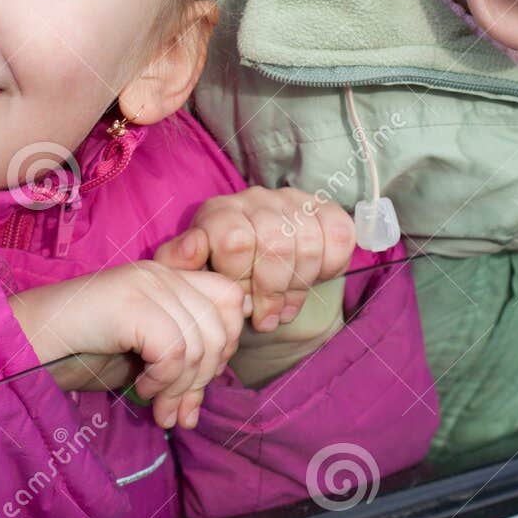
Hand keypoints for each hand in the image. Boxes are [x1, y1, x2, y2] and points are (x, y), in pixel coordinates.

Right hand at [8, 257, 243, 428]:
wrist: (24, 342)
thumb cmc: (77, 351)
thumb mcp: (139, 354)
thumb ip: (176, 360)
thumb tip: (205, 398)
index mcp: (168, 277)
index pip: (230, 298)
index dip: (226, 343)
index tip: (196, 382)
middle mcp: (161, 274)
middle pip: (222, 324)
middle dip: (206, 377)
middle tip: (178, 410)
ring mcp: (146, 284)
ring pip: (200, 342)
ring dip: (181, 386)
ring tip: (157, 405)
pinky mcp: (129, 303)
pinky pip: (174, 349)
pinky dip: (164, 379)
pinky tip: (143, 390)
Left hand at [171, 187, 356, 331]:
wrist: (257, 271)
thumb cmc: (221, 277)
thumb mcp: (191, 275)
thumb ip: (179, 263)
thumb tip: (194, 246)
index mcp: (219, 213)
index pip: (235, 240)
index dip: (242, 280)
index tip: (242, 305)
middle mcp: (255, 199)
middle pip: (276, 244)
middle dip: (273, 291)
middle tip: (267, 317)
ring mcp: (291, 201)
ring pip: (308, 243)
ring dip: (299, 286)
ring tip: (285, 308)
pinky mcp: (323, 208)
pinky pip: (339, 235)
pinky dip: (331, 265)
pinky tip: (313, 280)